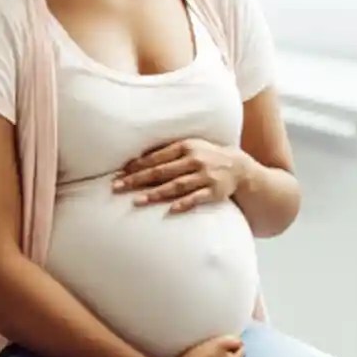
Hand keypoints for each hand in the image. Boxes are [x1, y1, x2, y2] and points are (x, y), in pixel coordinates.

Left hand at [114, 139, 248, 212]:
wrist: (238, 167)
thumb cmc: (206, 157)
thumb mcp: (190, 147)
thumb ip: (167, 152)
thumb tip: (136, 160)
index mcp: (185, 147)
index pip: (156, 157)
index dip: (136, 166)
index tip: (119, 174)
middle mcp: (194, 160)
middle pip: (161, 171)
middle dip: (137, 180)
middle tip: (117, 187)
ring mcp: (205, 176)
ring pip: (176, 186)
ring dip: (156, 193)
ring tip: (137, 200)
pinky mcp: (215, 191)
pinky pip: (197, 198)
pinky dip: (184, 203)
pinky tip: (171, 209)